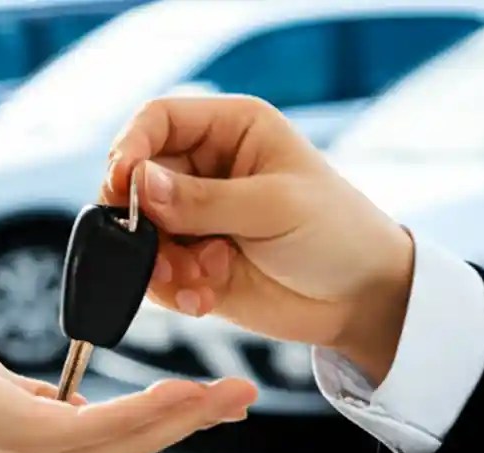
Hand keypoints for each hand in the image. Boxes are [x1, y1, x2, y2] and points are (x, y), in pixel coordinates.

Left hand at [0, 318, 256, 452]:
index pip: (110, 443)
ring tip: (234, 394)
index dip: (164, 425)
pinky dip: (154, 409)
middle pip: (133, 447)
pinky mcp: (30, 437)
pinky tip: (187, 392)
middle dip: (192, 422)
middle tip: (241, 400)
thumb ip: (34, 397)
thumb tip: (62, 396)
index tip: (204, 405)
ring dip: (188, 416)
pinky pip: (108, 424)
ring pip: (130, 439)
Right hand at [101, 95, 416, 383]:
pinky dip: (171, 289)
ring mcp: (195, 220)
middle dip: (142, 219)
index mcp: (230, 131)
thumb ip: (204, 199)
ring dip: (158, 262)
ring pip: (139, 233)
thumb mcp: (274, 207)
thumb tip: (141, 185)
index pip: (157, 120)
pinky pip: (154, 274)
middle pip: (136, 179)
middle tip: (159, 248)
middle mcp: (205, 170)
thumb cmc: (337, 234)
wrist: (361, 301)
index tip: (123, 181)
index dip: (131, 145)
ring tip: (197, 279)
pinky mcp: (191, 264)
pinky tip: (204, 298)